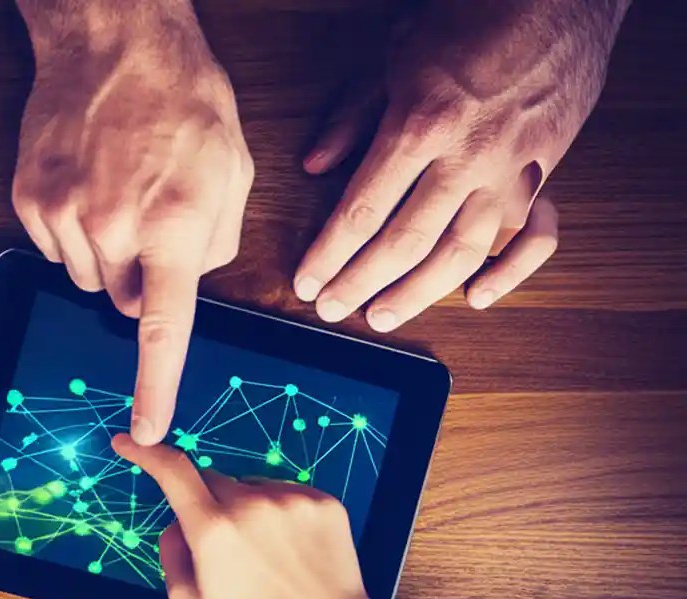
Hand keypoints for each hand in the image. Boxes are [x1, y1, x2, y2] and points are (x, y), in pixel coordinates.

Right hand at [13, 0, 253, 444]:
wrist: (112, 40)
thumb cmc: (182, 98)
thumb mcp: (233, 170)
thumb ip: (217, 243)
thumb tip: (188, 283)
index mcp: (175, 228)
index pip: (162, 330)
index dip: (155, 387)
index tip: (147, 431)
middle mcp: (113, 229)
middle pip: (121, 301)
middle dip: (140, 278)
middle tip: (151, 223)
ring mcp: (63, 216)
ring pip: (85, 276)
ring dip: (105, 253)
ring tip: (119, 192)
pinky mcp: (31, 201)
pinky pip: (53, 246)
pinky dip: (71, 229)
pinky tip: (88, 184)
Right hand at [111, 435, 376, 598]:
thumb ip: (172, 558)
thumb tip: (175, 526)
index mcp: (214, 530)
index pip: (172, 472)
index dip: (145, 452)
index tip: (127, 442)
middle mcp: (251, 503)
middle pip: (211, 481)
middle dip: (205, 503)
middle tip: (221, 548)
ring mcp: (291, 499)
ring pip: (250, 487)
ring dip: (245, 509)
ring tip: (264, 557)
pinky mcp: (322, 502)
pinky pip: (285, 494)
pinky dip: (278, 514)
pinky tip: (289, 551)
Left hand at [297, 0, 627, 330]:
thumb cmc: (469, 20)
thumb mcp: (392, 56)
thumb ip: (351, 116)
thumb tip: (314, 164)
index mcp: (420, 126)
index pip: (361, 211)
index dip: (330, 255)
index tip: (307, 282)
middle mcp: (467, 158)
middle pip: (405, 243)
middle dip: (362, 284)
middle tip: (332, 310)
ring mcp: (511, 171)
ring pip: (462, 254)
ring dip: (418, 294)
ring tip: (383, 316)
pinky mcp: (546, 174)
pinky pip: (533, 240)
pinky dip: (507, 275)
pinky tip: (475, 297)